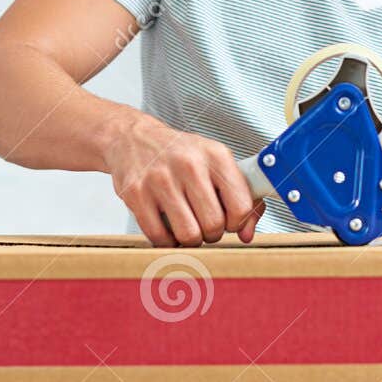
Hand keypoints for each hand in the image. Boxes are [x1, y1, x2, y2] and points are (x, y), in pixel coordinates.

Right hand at [102, 114, 264, 246]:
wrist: (134, 139)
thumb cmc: (182, 155)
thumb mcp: (216, 165)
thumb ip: (241, 197)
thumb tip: (247, 235)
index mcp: (216, 155)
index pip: (241, 206)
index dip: (238, 223)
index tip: (230, 222)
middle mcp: (188, 164)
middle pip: (213, 224)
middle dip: (212, 233)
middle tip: (205, 225)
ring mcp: (160, 179)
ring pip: (188, 235)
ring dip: (191, 239)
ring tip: (188, 227)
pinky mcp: (135, 193)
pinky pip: (159, 237)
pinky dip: (167, 241)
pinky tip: (168, 227)